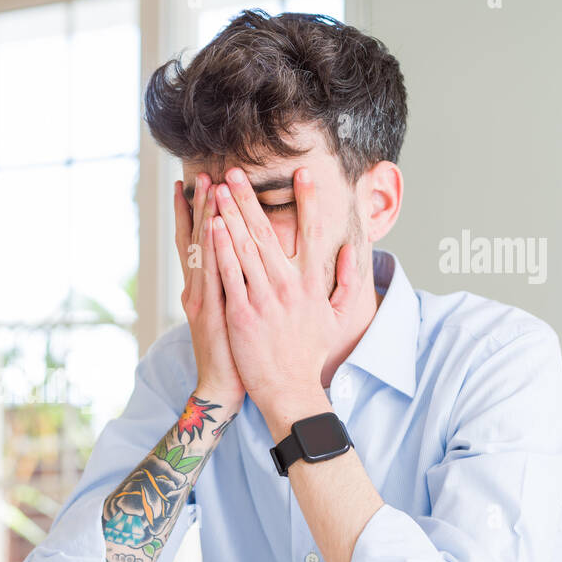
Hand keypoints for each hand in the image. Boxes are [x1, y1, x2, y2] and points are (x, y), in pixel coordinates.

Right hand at [175, 174, 244, 408]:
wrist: (223, 388)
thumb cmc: (234, 353)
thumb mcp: (232, 315)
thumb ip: (233, 287)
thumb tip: (244, 262)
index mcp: (204, 288)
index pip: (199, 242)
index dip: (197, 212)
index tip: (199, 183)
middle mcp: (197, 289)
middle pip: (196, 240)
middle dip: (199, 206)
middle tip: (201, 174)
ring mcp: (202, 300)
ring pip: (203, 250)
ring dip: (205, 216)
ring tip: (207, 187)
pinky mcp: (212, 313)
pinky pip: (213, 275)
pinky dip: (212, 249)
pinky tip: (215, 226)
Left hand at [210, 166, 365, 436]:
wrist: (290, 389)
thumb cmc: (310, 355)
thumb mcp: (336, 319)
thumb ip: (344, 283)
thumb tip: (349, 253)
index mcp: (312, 284)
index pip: (313, 233)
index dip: (308, 201)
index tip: (303, 174)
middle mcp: (289, 286)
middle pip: (267, 232)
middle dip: (250, 199)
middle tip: (237, 172)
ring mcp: (264, 298)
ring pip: (244, 247)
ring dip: (231, 215)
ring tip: (219, 189)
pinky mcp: (241, 312)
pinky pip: (229, 274)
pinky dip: (221, 248)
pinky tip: (212, 226)